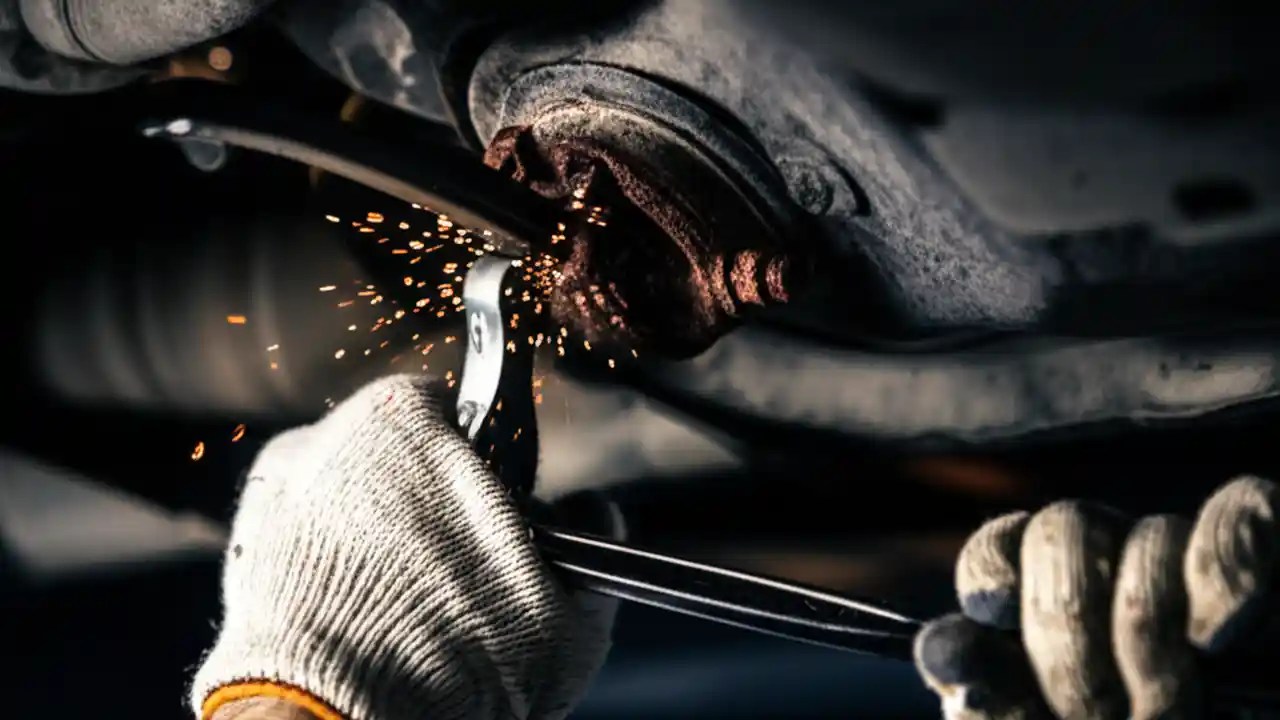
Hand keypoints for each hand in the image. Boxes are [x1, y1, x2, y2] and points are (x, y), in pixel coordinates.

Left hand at [192, 375, 616, 719]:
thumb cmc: (455, 655)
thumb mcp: (569, 606)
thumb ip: (592, 540)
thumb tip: (596, 513)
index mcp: (402, 416)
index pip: (455, 409)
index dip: (484, 463)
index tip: (495, 511)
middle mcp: (326, 438)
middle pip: (396, 454)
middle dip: (427, 502)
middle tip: (459, 571)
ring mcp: (274, 496)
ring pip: (350, 500)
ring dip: (379, 537)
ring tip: (411, 605)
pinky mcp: (245, 554)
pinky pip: (308, 544)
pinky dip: (333, 571)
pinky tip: (364, 619)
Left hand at [913, 477, 1278, 718]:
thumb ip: (991, 699)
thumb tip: (942, 649)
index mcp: (1047, 601)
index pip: (999, 546)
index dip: (991, 567)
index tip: (992, 608)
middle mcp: (1112, 566)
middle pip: (1063, 531)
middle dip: (1069, 631)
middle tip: (1088, 716)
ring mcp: (1189, 559)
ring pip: (1148, 537)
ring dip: (1147, 636)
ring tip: (1163, 714)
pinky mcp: (1265, 548)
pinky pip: (1239, 515)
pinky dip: (1223, 576)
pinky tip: (1215, 640)